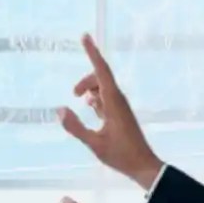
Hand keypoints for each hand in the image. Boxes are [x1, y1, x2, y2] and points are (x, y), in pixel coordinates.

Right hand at [58, 34, 162, 190]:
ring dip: (90, 89)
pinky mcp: (121, 114)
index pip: (101, 71)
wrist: (144, 166)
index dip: (92, 53)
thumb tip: (59, 109)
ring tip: (79, 99)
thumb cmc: (121, 156)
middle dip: (85, 80)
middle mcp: (119, 100)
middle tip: (73, 94)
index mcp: (114, 103)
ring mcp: (121, 107)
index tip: (85, 36)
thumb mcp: (94, 144)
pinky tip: (91, 106)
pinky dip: (97, 98)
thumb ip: (75, 127)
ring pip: (103, 87)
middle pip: (100, 77)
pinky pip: (107, 98)